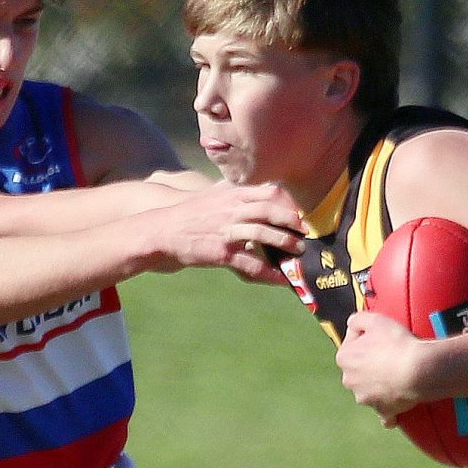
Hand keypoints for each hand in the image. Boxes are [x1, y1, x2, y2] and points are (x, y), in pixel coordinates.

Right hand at [143, 182, 303, 280]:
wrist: (163, 230)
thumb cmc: (190, 213)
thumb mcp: (213, 194)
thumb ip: (236, 191)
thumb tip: (256, 189)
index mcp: (232, 194)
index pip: (268, 192)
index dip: (288, 202)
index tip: (298, 212)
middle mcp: (231, 210)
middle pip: (270, 210)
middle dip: (291, 221)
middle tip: (304, 231)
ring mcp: (227, 231)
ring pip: (263, 234)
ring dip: (285, 243)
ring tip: (297, 251)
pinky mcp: (221, 253)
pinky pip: (250, 264)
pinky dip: (268, 273)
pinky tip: (280, 279)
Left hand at [337, 311, 430, 418]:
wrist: (418, 369)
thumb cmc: (396, 343)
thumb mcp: (376, 319)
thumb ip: (358, 319)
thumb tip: (353, 324)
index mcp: (344, 358)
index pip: (350, 345)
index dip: (366, 340)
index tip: (380, 338)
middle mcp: (349, 380)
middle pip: (358, 370)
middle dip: (370, 365)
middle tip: (390, 355)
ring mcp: (365, 398)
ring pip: (369, 390)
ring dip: (380, 385)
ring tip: (398, 375)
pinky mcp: (383, 411)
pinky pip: (385, 414)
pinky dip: (390, 410)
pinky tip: (397, 404)